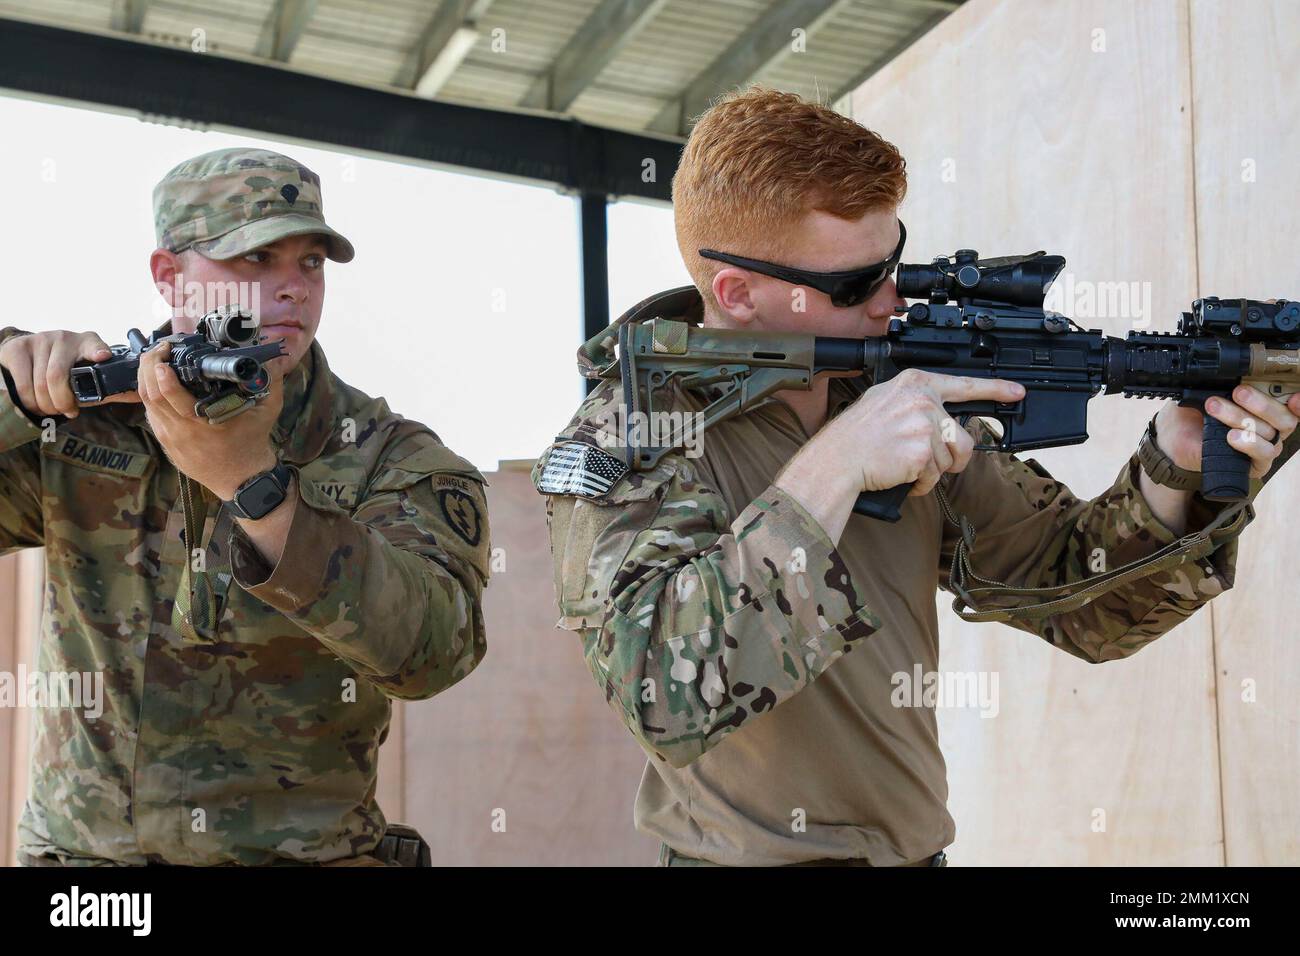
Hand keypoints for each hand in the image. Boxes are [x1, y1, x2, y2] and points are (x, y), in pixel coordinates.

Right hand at [0, 330, 138, 418]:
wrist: (34, 353)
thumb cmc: (70, 368)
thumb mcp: (92, 373)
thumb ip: (112, 385)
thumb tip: (140, 396)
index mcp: (88, 342)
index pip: (94, 344)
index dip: (97, 350)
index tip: (103, 357)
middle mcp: (64, 338)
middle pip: (57, 376)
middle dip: (62, 402)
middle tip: (68, 412)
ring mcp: (39, 341)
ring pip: (40, 383)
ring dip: (46, 404)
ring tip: (52, 409)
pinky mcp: (18, 348)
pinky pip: (22, 382)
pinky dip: (30, 400)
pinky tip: (37, 404)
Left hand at [138, 341, 283, 499]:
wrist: (243, 480)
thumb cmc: (253, 444)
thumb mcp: (267, 411)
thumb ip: (271, 381)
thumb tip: (274, 357)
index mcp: (204, 422)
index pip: (170, 394)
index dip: (161, 371)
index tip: (166, 353)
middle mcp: (182, 431)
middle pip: (150, 394)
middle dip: (147, 367)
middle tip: (157, 351)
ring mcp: (171, 439)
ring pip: (146, 404)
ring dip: (145, 380)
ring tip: (154, 362)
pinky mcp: (166, 444)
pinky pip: (151, 416)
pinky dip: (150, 396)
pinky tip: (157, 384)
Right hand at [775, 370, 1024, 542]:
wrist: (835, 460)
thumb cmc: (854, 437)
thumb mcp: (883, 401)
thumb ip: (914, 401)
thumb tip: (941, 416)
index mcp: (914, 383)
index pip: (964, 384)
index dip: (995, 389)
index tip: (1016, 391)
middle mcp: (923, 400)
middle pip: (961, 435)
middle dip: (950, 457)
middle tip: (923, 460)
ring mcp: (924, 425)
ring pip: (951, 459)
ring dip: (931, 471)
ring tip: (903, 466)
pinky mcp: (923, 452)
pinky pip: (936, 476)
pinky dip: (921, 484)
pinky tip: (901, 477)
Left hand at [1154, 386, 1299, 481]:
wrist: (1175, 438)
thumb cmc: (1197, 413)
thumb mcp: (1209, 392)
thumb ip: (1224, 383)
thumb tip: (1226, 372)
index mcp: (1267, 408)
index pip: (1292, 405)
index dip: (1298, 402)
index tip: (1293, 396)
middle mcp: (1273, 428)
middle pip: (1284, 417)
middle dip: (1261, 403)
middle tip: (1239, 392)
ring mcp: (1266, 446)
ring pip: (1268, 432)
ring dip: (1241, 418)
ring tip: (1216, 408)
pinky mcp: (1255, 464)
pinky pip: (1263, 454)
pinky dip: (1249, 443)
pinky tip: (1231, 436)